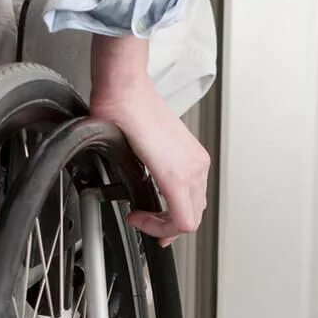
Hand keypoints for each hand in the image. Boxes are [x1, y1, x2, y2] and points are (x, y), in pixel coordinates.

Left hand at [89, 35, 209, 245]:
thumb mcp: (118, 159)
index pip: (184, 223)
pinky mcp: (194, 150)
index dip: (159, 231)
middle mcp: (193, 167)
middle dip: (168, 225)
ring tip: (154, 209)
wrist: (126, 87)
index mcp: (176, 174)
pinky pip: (197, 185)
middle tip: (145, 222)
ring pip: (198, 203)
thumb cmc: (119, 115)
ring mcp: (196, 158)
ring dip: (177, 211)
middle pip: (194, 217)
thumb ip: (134, 189)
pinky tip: (163, 191)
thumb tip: (133, 203)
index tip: (137, 219)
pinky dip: (182, 196)